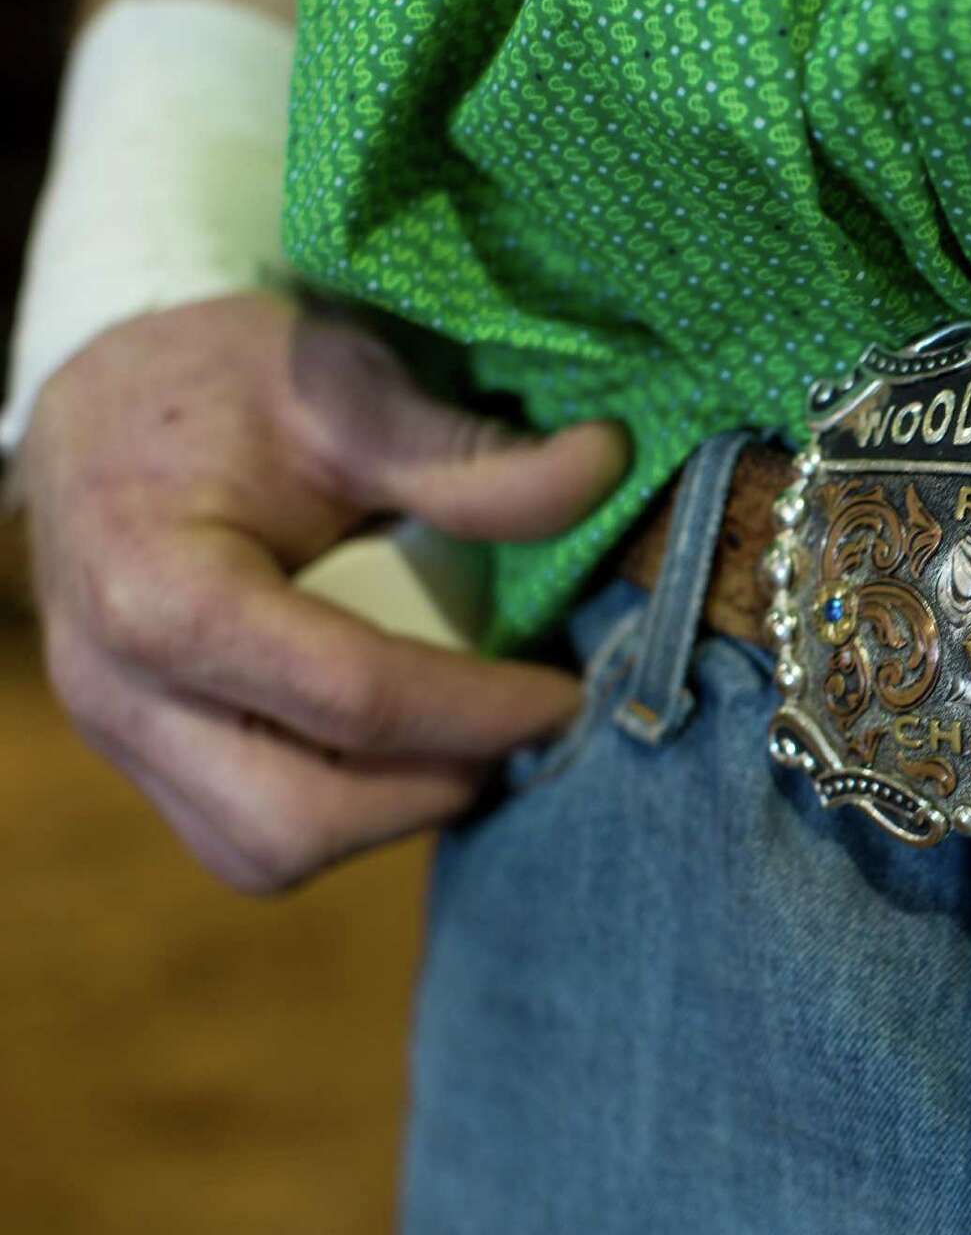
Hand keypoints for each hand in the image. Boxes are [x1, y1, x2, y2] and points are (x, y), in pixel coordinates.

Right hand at [14, 293, 626, 891]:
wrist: (100, 395)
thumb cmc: (223, 380)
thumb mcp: (348, 387)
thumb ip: (467, 454)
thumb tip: (607, 467)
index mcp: (160, 592)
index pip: (352, 699)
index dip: (482, 709)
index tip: (568, 694)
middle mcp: (116, 689)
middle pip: (293, 823)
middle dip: (428, 788)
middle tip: (511, 725)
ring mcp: (115, 735)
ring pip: (263, 854)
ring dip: (385, 813)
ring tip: (458, 731)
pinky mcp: (137, 756)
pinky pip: (242, 836)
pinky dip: (338, 810)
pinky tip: (398, 741)